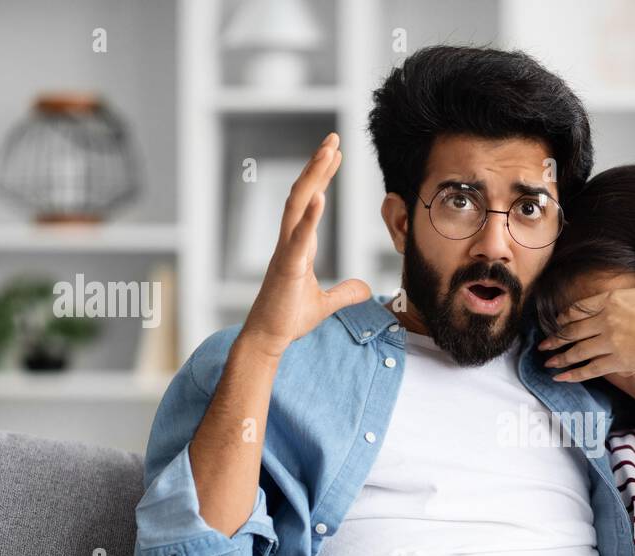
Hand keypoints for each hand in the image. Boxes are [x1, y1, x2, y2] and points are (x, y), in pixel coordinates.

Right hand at [241, 132, 371, 357]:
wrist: (269, 339)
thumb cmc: (289, 318)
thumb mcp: (327, 304)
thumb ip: (346, 292)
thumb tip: (366, 288)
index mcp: (298, 245)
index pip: (311, 201)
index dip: (322, 177)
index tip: (334, 153)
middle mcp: (290, 241)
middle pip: (303, 194)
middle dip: (317, 165)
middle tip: (332, 138)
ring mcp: (286, 252)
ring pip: (298, 206)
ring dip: (312, 178)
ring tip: (326, 152)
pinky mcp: (286, 267)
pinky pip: (298, 238)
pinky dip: (310, 217)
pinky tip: (321, 196)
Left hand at [538, 201, 634, 380]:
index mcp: (613, 299)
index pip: (581, 306)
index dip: (567, 315)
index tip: (558, 321)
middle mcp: (606, 320)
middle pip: (573, 329)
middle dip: (556, 338)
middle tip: (542, 345)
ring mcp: (610, 342)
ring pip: (577, 350)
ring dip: (560, 357)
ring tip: (548, 362)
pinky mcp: (617, 362)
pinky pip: (589, 369)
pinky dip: (573, 374)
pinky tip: (561, 378)